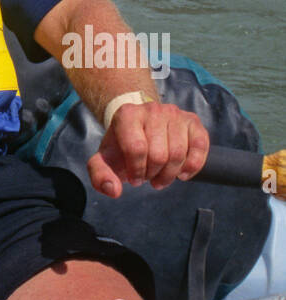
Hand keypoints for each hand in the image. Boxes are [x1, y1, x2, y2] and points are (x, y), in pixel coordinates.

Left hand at [87, 100, 209, 197]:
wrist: (138, 126)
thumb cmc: (122, 146)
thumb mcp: (104, 160)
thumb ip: (100, 175)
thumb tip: (114, 190)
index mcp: (127, 114)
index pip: (137, 149)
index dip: (136, 171)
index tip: (134, 177)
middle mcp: (152, 109)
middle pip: (159, 155)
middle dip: (153, 174)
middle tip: (148, 176)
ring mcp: (174, 113)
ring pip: (178, 153)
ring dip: (170, 174)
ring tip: (161, 175)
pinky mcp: (192, 121)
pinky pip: (200, 146)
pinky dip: (193, 166)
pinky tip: (182, 173)